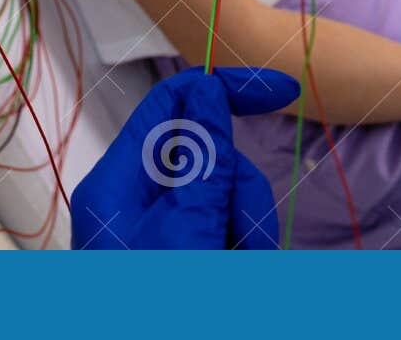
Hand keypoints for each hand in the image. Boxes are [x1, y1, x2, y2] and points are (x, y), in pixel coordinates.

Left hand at [70, 66, 300, 249]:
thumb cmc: (160, 312)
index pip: (169, 103)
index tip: (283, 90)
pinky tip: (240, 266)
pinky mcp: (177, 256)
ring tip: (244, 263)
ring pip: (223, 199)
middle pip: (208, 158)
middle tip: (247, 238)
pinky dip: (240, 248)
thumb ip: (203, 158)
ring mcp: (154, 232)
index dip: (225, 88)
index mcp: (117, 183)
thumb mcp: (188, 228)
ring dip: (247, 229)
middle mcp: (131, 202)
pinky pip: (222, 231)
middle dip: (242, 192)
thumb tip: (207, 88)